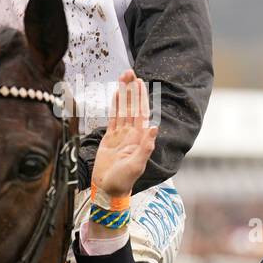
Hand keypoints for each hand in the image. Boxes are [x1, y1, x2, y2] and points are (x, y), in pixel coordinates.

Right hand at [90, 70, 157, 196]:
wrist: (108, 190)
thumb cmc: (123, 181)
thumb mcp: (136, 165)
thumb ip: (146, 147)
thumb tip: (154, 127)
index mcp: (139, 138)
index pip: (140, 112)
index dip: (140, 97)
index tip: (140, 82)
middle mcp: (131, 133)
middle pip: (131, 106)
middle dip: (132, 90)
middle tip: (130, 72)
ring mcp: (120, 135)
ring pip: (122, 109)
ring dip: (123, 94)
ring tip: (123, 77)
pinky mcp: (110, 138)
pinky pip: (112, 118)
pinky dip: (114, 105)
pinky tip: (116, 94)